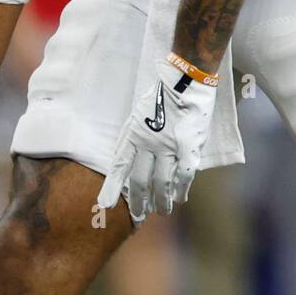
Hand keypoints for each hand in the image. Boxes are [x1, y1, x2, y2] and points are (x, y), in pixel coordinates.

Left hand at [97, 57, 216, 219]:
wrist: (185, 80)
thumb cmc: (160, 98)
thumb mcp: (136, 115)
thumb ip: (130, 138)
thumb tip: (123, 163)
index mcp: (134, 133)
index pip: (120, 165)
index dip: (112, 186)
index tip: (105, 204)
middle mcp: (149, 141)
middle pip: (141, 180)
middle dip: (139, 201)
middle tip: (140, 214)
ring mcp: (170, 145)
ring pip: (162, 182)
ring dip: (162, 201)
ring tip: (162, 211)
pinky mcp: (190, 145)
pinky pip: (184, 175)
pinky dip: (182, 190)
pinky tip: (180, 198)